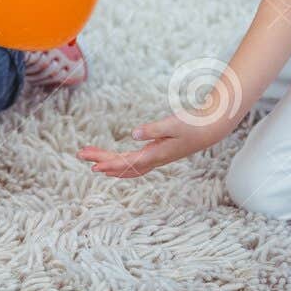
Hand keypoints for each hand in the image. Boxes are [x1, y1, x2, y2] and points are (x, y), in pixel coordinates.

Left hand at [78, 109, 239, 177]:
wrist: (210, 129)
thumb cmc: (193, 125)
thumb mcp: (173, 124)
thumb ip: (154, 129)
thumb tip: (134, 134)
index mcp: (157, 154)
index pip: (129, 163)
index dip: (110, 164)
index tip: (94, 166)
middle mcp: (154, 159)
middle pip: (123, 165)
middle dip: (102, 160)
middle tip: (80, 154)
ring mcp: (155, 157)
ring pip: (127, 165)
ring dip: (107, 161)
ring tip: (88, 154)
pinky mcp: (156, 152)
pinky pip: (133, 162)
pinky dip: (119, 162)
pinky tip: (109, 158)